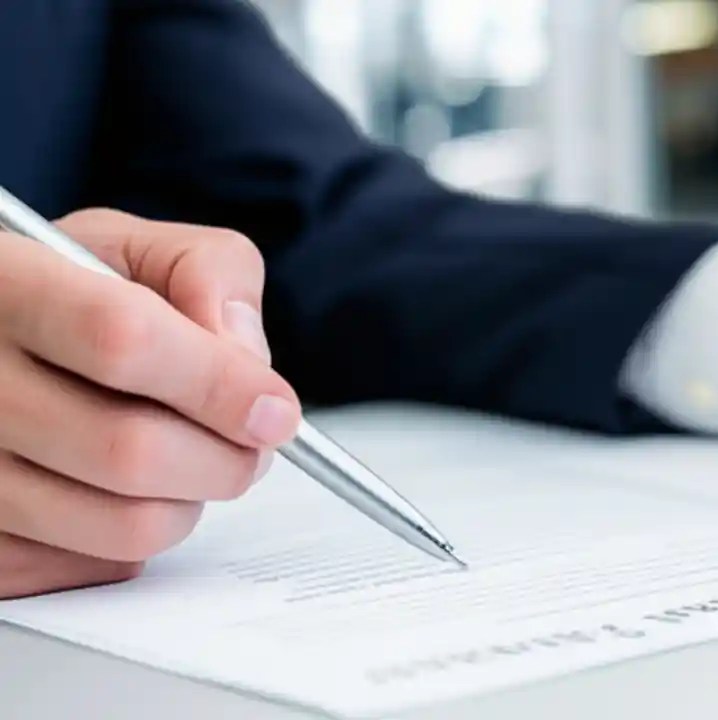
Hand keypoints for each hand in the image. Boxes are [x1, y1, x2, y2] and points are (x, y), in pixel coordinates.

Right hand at [0, 208, 300, 598]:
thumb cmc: (72, 291)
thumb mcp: (135, 249)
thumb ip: (209, 273)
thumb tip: (246, 356)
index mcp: (9, 284)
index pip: (122, 339)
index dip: (219, 383)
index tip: (276, 409)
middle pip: (131, 451)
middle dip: (228, 458)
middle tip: (252, 442)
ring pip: (125, 526)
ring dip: (192, 502)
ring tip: (189, 460)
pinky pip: (98, 568)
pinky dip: (140, 537)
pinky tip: (122, 489)